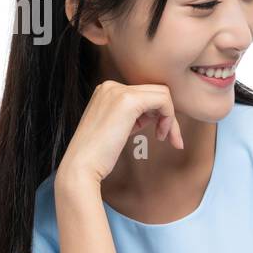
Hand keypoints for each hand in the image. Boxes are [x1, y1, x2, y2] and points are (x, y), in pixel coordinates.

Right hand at [57, 80, 184, 187]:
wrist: (82, 167)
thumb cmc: (98, 155)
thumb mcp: (116, 127)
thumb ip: (132, 116)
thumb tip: (155, 114)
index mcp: (106, 90)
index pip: (144, 93)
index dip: (157, 113)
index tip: (160, 134)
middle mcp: (111, 86)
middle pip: (155, 91)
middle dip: (167, 114)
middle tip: (168, 138)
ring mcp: (118, 91)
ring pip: (163, 95)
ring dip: (170, 119)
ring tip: (166, 138)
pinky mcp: (128, 101)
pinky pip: (164, 100)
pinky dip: (169, 119)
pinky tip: (161, 136)